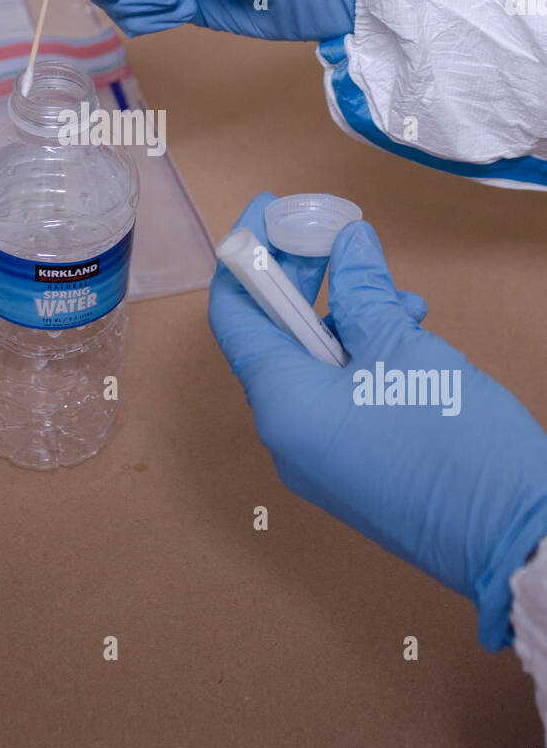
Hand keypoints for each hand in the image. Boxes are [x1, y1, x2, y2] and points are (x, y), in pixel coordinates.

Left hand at [208, 193, 546, 649]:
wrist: (512, 537)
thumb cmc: (451, 441)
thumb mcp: (403, 348)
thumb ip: (364, 290)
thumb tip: (348, 244)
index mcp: (281, 403)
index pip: (234, 314)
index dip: (246, 256)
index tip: (266, 210)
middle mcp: (286, 433)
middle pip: (273, 335)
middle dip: (301, 278)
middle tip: (331, 234)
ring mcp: (319, 456)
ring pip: (312, 364)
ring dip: (346, 316)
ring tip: (397, 294)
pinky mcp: (353, 468)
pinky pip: (338, 395)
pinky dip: (364, 357)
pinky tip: (412, 333)